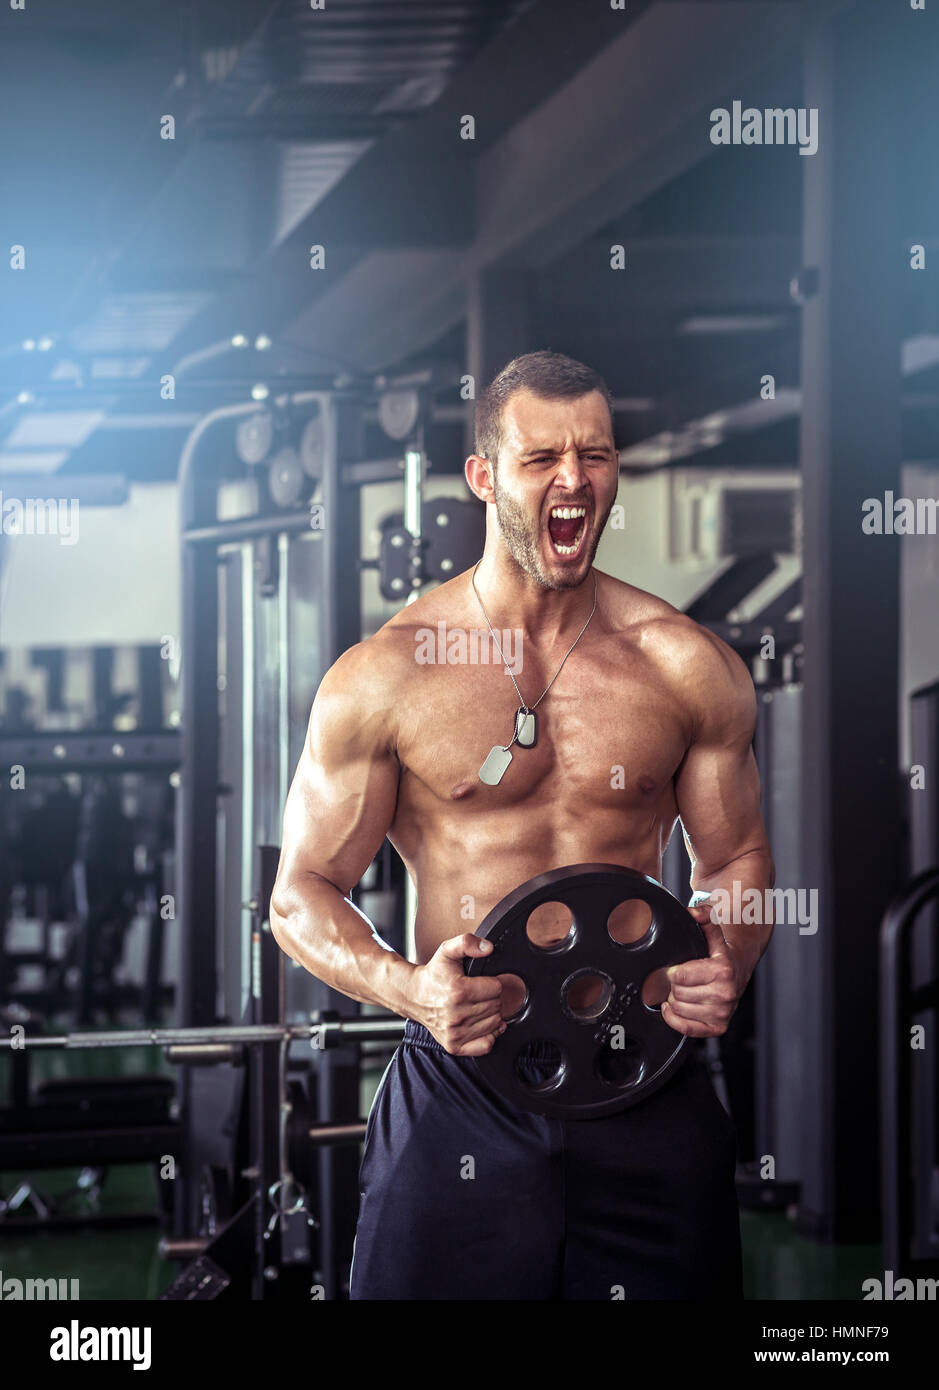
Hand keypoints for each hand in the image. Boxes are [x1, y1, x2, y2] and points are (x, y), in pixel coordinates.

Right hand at [405, 933, 506, 1055]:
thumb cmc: (433, 975)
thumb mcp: (447, 951)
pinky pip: (486, 1045)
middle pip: (497, 1006)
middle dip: (491, 998)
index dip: (492, 982)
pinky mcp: (454, 1045)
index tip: (482, 982)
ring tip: (476, 1006)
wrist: (413, 995)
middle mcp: (457, 1014)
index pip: (497, 988)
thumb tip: (488, 948)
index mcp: (458, 990)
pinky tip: (480, 1023)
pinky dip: (488, 1035)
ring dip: (490, 1014)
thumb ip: (467, 942)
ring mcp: (455, 1032)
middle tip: (478, 993)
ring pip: (495, 1024)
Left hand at [660, 909, 744, 1037]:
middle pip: (678, 993)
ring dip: (675, 1000)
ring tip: (683, 990)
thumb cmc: (722, 952)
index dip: (672, 971)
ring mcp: (723, 1013)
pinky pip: (687, 1028)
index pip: (680, 976)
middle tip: (679, 979)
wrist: (739, 968)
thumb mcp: (713, 929)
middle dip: (673, 985)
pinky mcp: (718, 1027)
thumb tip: (693, 913)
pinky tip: (675, 1006)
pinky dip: (674, 1019)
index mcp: (723, 971)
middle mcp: (726, 994)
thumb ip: (702, 916)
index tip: (675, 968)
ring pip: (680, 1010)